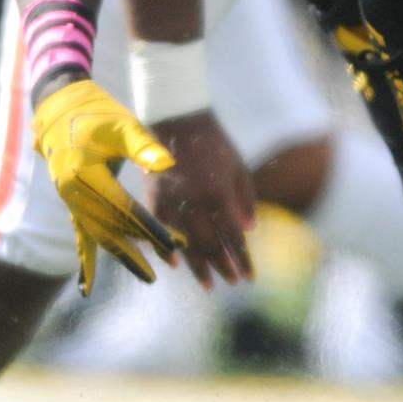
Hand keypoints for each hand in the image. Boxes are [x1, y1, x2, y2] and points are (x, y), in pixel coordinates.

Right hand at [31, 76, 182, 296]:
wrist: (59, 107)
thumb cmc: (95, 112)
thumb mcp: (120, 123)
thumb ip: (142, 145)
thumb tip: (167, 164)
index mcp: (84, 173)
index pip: (123, 209)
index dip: (150, 228)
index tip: (175, 244)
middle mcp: (72, 192)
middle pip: (112, 226)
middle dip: (143, 244)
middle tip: (173, 259)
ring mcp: (69, 200)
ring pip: (98, 235)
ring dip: (123, 254)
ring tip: (148, 276)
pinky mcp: (70, 203)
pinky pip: (79, 236)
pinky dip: (84, 263)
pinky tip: (86, 289)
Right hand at [144, 110, 256, 288]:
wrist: (176, 116)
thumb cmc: (213, 140)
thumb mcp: (237, 165)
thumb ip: (245, 199)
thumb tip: (249, 231)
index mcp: (219, 195)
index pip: (234, 238)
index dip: (242, 260)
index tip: (249, 277)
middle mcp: (196, 203)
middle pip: (212, 246)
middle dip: (224, 267)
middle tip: (232, 282)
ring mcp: (172, 202)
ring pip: (187, 244)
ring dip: (199, 267)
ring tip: (209, 285)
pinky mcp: (154, 199)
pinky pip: (161, 232)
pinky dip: (169, 249)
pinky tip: (177, 264)